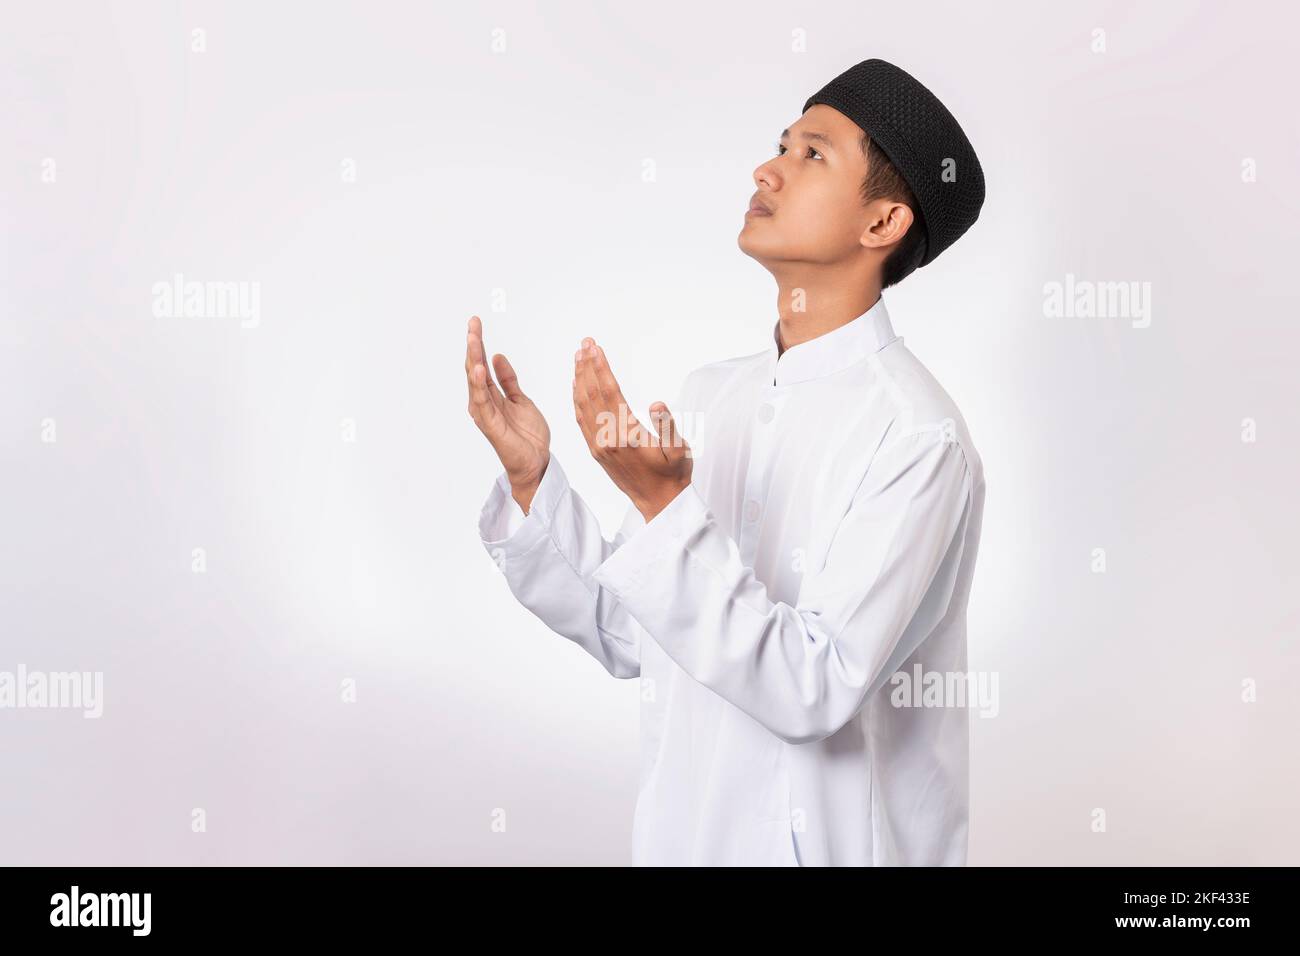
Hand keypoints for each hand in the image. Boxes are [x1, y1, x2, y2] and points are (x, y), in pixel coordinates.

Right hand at [465, 315, 550, 507]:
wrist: (536, 462)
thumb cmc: (527, 435)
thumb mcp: (520, 399)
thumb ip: (508, 380)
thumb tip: (497, 356)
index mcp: (490, 396)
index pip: (481, 364)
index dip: (478, 343)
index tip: (476, 322)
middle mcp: (482, 403)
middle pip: (474, 368)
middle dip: (473, 345)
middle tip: (473, 323)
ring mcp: (484, 414)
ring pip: (475, 381)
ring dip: (473, 359)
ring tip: (473, 338)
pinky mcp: (491, 425)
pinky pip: (483, 402)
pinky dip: (479, 385)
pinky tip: (479, 369)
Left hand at [572, 337, 691, 521]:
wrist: (660, 503)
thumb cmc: (673, 474)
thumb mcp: (678, 449)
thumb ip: (667, 425)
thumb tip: (658, 403)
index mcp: (626, 435)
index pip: (610, 393)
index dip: (601, 367)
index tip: (595, 347)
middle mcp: (607, 439)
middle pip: (592, 395)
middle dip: (587, 366)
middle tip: (584, 343)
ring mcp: (599, 445)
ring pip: (583, 406)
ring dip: (579, 379)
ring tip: (578, 357)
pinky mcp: (597, 451)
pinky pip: (581, 420)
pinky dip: (577, 399)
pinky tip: (577, 386)